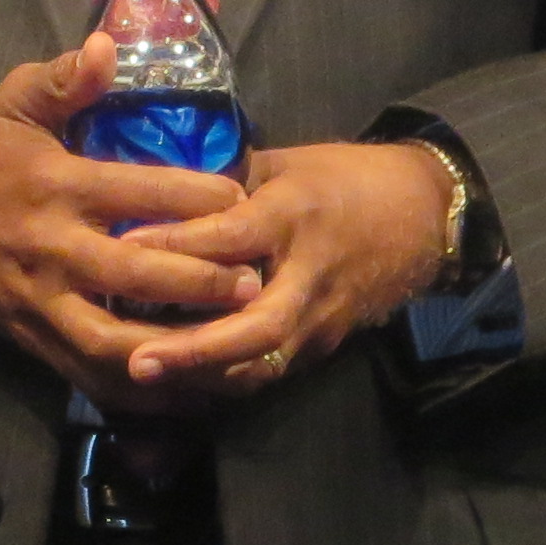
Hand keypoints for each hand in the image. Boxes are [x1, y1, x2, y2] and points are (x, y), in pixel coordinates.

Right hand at [0, 37, 257, 412]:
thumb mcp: (10, 104)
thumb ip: (63, 79)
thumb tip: (108, 45)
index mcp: (56, 186)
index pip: (136, 192)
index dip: (194, 196)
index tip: (240, 196)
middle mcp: (54, 249)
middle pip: (134, 274)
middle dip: (198, 282)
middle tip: (255, 282)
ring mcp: (44, 302)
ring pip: (114, 339)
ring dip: (175, 347)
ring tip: (230, 345)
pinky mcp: (35, 340)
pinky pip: (90, 375)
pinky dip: (137, 389)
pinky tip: (184, 391)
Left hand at [119, 140, 450, 397]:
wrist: (424, 216)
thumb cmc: (345, 178)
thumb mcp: (287, 164)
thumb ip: (226, 181)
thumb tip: (157, 188)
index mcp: (295, 216)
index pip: (232, 238)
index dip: (177, 245)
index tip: (122, 249)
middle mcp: (308, 275)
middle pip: (256, 327)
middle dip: (194, 351)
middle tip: (138, 362)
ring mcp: (320, 317)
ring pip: (262, 363)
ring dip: (204, 376)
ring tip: (147, 378)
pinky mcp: (323, 344)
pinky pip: (269, 369)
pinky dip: (224, 377)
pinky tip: (179, 380)